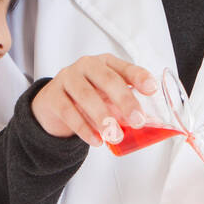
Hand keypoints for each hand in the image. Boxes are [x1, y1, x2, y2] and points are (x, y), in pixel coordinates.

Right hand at [31, 54, 157, 146]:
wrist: (52, 103)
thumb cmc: (88, 96)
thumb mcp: (107, 96)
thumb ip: (125, 105)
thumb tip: (150, 123)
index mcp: (105, 62)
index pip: (125, 67)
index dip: (139, 77)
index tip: (152, 90)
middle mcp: (86, 65)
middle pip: (107, 80)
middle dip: (125, 101)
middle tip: (138, 121)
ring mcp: (67, 78)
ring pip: (86, 95)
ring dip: (103, 117)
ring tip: (115, 136)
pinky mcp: (52, 96)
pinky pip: (68, 111)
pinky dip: (84, 128)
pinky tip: (96, 140)